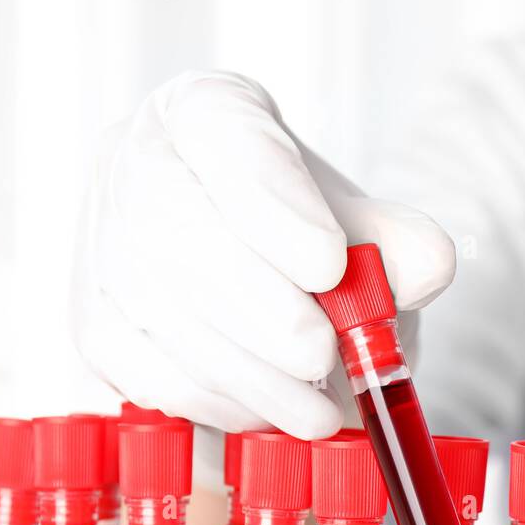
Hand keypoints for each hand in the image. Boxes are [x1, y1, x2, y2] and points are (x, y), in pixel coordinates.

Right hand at [73, 70, 455, 438]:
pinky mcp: (94, 322)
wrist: (269, 277)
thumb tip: (430, 266)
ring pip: (157, 309)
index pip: (222, 133)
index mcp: (205, 111)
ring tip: (318, 409)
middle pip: (172, 227)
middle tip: (321, 355)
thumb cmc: (313, 239)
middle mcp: (134, 162)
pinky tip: (271, 413)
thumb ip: (401, 243)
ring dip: (245, 373)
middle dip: (255, 305)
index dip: (270, 203)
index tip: (329, 263)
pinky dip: (215, 401)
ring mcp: (102, 242)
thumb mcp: (365, 228)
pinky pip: (143, 369)